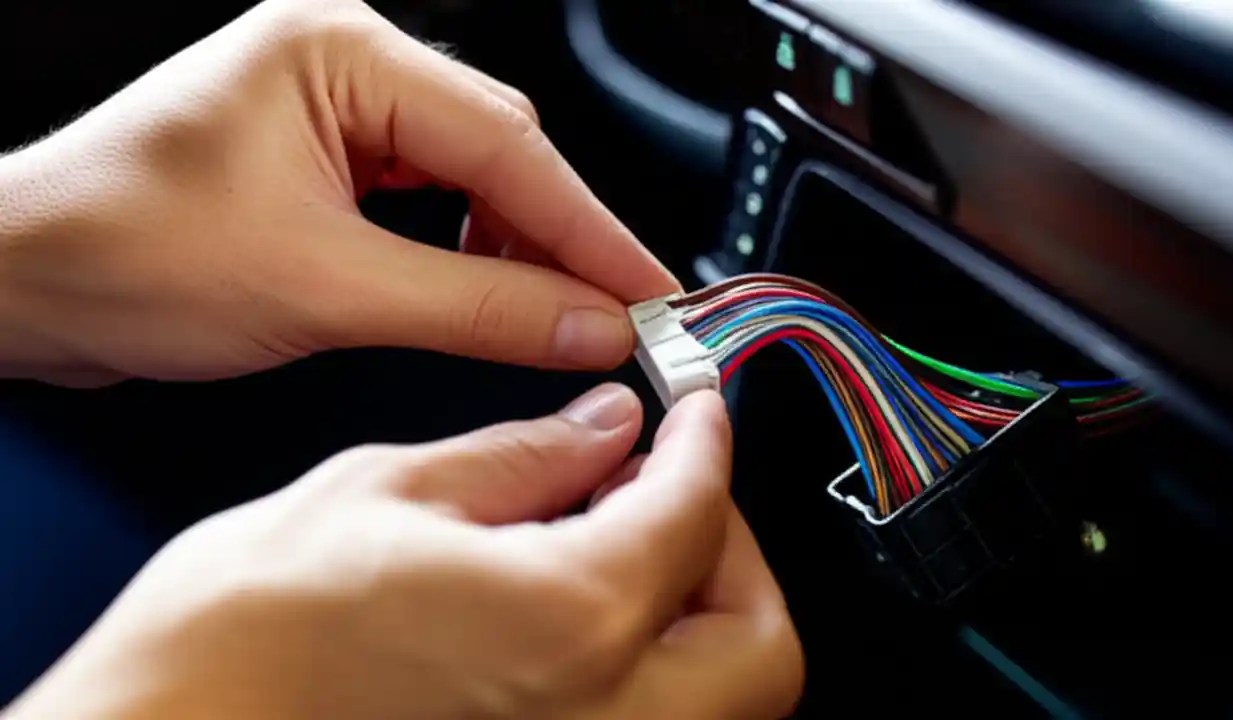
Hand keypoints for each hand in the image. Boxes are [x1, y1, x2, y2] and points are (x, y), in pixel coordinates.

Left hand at [0, 0, 676, 386]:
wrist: (19, 286)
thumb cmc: (120, 254)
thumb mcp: (323, 287)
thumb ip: (474, 305)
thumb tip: (583, 320)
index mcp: (338, 52)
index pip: (506, 142)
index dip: (589, 227)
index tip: (647, 291)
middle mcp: (342, 65)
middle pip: (499, 152)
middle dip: (560, 240)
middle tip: (617, 316)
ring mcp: (334, 113)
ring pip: (471, 178)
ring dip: (518, 250)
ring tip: (557, 316)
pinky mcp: (325, 162)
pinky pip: (430, 202)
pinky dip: (472, 253)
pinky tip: (491, 292)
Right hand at [5, 385, 803, 718]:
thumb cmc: (237, 636)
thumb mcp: (387, 493)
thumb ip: (523, 460)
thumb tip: (602, 429)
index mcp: (570, 623)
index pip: (699, 511)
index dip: (708, 440)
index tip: (696, 409)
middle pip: (761, 643)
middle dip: (733, 549)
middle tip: (673, 487)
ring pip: (724, 700)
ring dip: (704, 613)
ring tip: (626, 542)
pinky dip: (653, 666)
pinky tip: (585, 608)